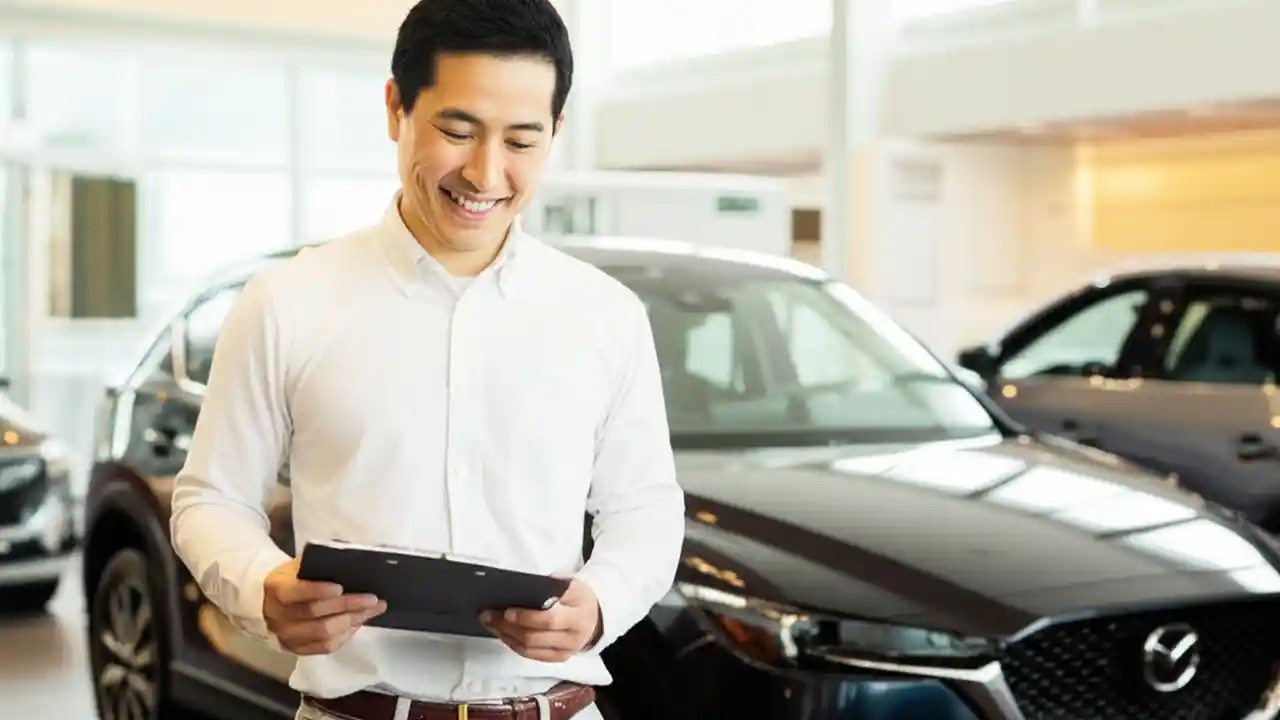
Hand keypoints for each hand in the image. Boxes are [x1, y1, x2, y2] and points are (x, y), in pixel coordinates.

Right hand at [262, 558, 386, 654]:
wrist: (271, 600)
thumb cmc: (293, 577)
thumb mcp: (299, 566)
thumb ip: (319, 567)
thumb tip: (351, 567)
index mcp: (277, 589)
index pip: (296, 592)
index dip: (317, 590)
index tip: (340, 587)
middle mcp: (279, 616)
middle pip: (314, 614)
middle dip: (347, 606)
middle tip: (372, 599)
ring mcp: (287, 635)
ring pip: (323, 633)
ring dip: (352, 621)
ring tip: (374, 609)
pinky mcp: (298, 648)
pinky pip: (326, 647)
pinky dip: (346, 634)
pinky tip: (359, 622)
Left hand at [480, 579, 601, 662]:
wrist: (596, 617)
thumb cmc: (578, 597)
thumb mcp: (572, 583)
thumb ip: (554, 585)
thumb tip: (528, 584)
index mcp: (579, 610)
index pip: (550, 618)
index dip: (526, 617)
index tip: (506, 609)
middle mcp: (575, 633)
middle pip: (535, 635)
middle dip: (507, 625)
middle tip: (488, 614)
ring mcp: (567, 649)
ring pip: (530, 647)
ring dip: (506, 635)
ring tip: (489, 622)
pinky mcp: (560, 658)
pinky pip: (531, 655)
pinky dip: (513, 644)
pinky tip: (502, 633)